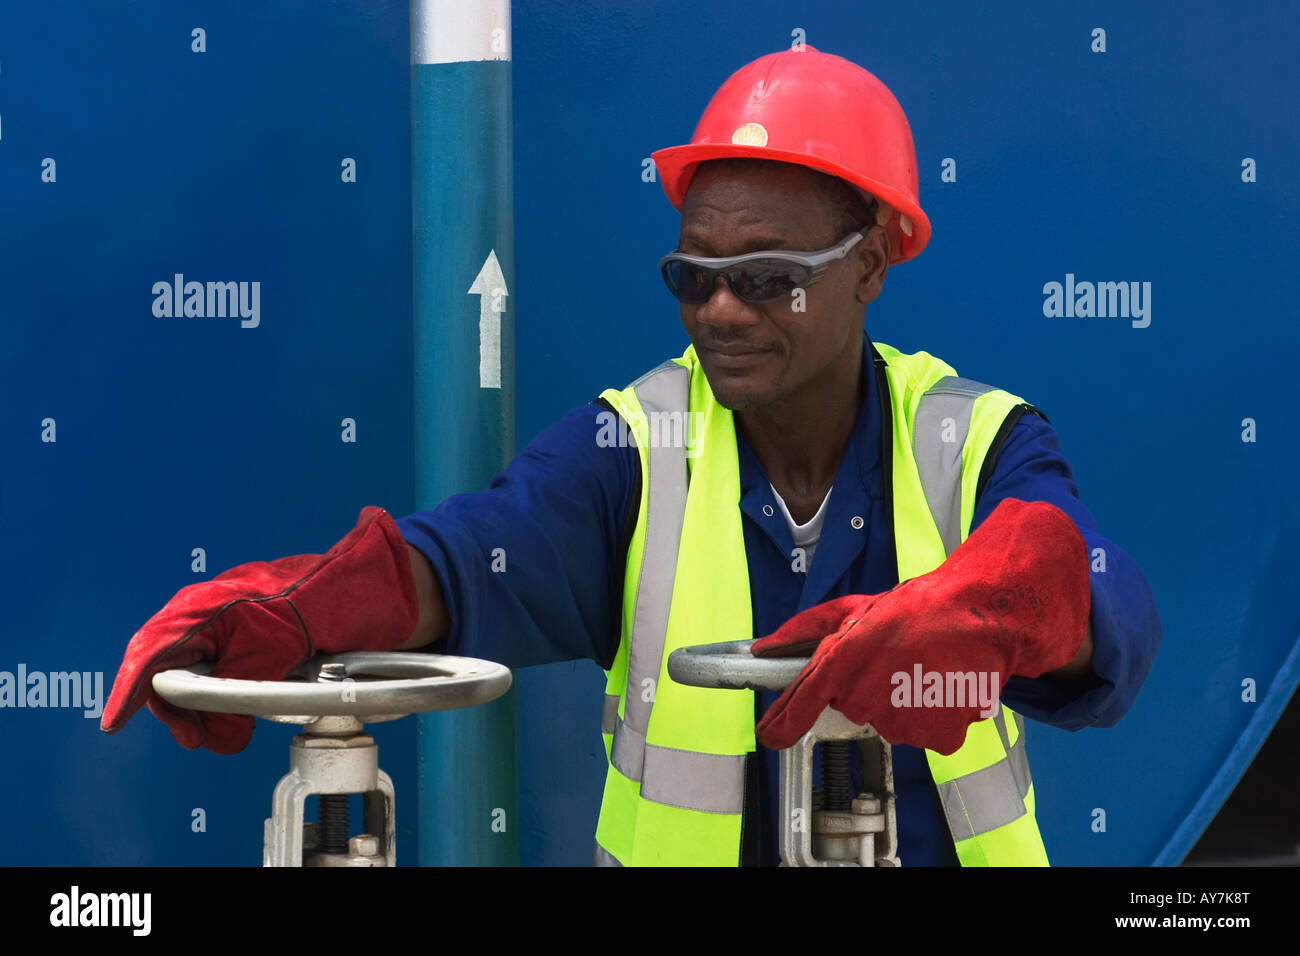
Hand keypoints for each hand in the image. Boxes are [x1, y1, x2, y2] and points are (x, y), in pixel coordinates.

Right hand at [101, 506, 419, 753]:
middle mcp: (218, 608)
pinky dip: (229, 696)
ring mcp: (237, 620)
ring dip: (209, 706)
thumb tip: (217, 723)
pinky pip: (226, 670)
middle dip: (178, 707)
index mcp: (215, 603)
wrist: (384, 584)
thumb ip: (242, 678)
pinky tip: (243, 711)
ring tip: (230, 733)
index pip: (157, 649)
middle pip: (170, 665)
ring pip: (200, 671)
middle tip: (199, 739)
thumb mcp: (285, 642)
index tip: (117, 720)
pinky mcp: (257, 634)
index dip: (134, 688)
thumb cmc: (341, 596)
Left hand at [751, 498, 1090, 752]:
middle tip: (891, 660)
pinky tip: (939, 687)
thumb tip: (762, 647)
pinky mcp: (936, 737)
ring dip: (900, 701)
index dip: (782, 723)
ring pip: (888, 722)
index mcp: (842, 662)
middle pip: (851, 708)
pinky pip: (922, 734)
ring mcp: (902, 722)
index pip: (800, 704)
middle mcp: (866, 697)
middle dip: (865, 687)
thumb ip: (801, 630)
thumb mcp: (851, 609)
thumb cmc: (917, 609)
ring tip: (919, 669)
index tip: (771, 735)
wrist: (979, 617)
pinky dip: (931, 716)